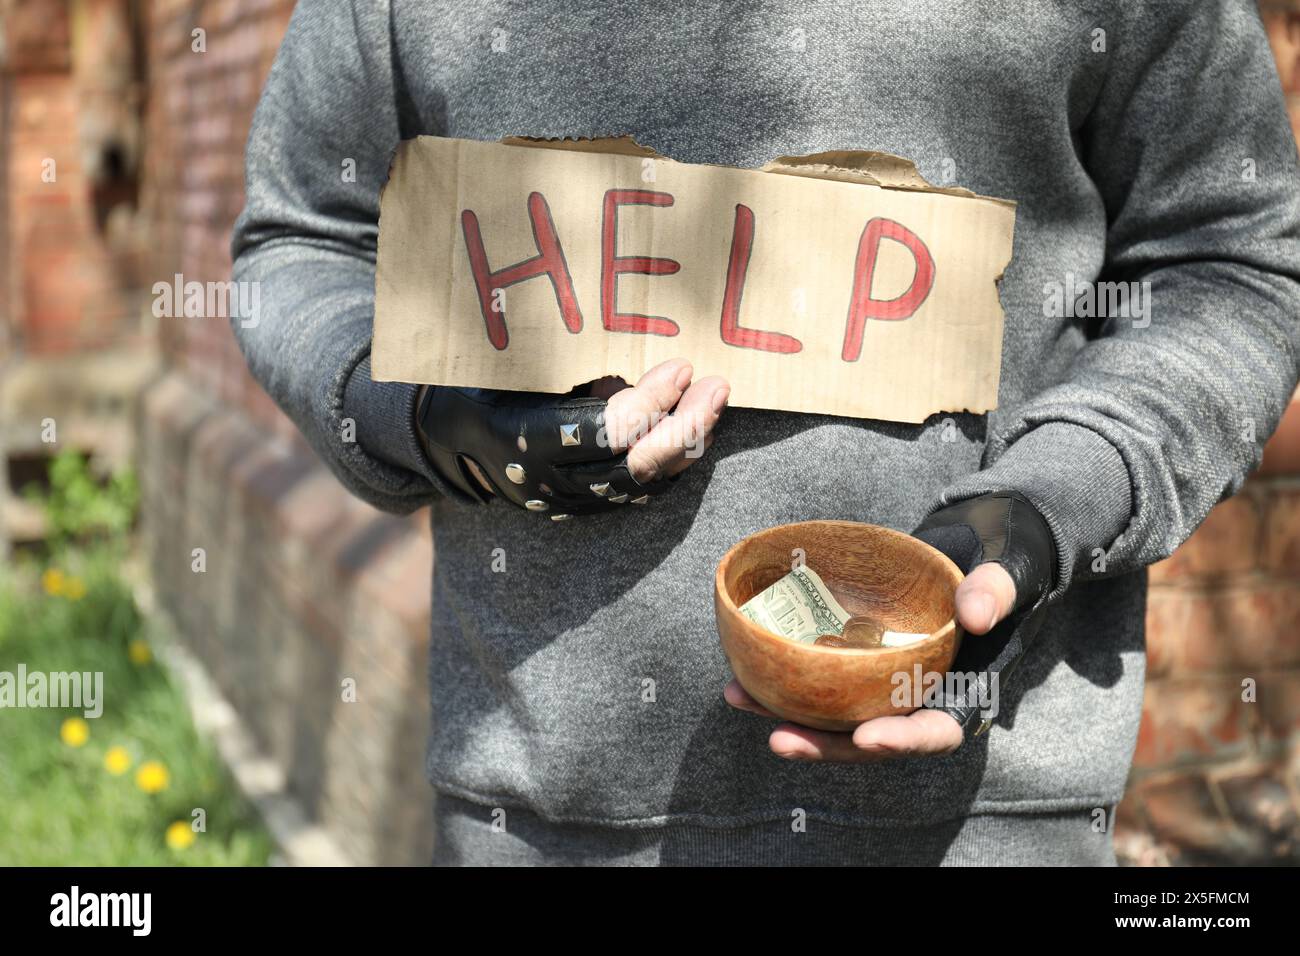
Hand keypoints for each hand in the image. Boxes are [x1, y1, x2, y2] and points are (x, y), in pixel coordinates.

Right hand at [416, 358, 728, 516]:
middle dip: (684, 427)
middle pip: (632, 466)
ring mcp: (565, 501)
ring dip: (687, 445)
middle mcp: (546, 480)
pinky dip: (672, 463)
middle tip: (717, 387)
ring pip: (641, 484)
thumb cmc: (481, 382)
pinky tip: (696, 430)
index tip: (681, 367)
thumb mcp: (509, 363)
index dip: (649, 403)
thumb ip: (563, 368)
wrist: (452, 439)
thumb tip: (624, 372)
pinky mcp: (581, 509)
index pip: (603, 433)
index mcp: (522, 437)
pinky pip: (638, 492)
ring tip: (714, 403)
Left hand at [722, 564, 1012, 760]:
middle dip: (826, 746)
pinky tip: (741, 674)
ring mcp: (885, 680)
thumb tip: (974, 616)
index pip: (937, 731)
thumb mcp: (1014, 570)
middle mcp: (920, 695)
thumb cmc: (1005, 560)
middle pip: (871, 736)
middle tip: (781, 740)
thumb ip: (997, 591)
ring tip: (740, 699)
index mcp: (966, 692)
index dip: (903, 741)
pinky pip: (820, 677)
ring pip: (836, 714)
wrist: (980, 540)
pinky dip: (781, 679)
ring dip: (789, 715)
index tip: (866, 738)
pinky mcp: (859, 658)